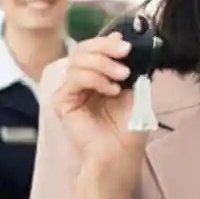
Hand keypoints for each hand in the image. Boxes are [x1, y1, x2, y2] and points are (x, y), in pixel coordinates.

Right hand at [53, 33, 148, 198]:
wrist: (121, 156)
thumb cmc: (129, 129)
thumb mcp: (136, 91)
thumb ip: (130, 68)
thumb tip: (124, 42)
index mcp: (97, 76)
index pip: (95, 49)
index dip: (108, 42)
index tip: (127, 44)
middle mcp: (81, 81)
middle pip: (83, 50)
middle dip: (105, 47)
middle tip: (125, 52)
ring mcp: (70, 91)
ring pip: (78, 61)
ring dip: (103, 64)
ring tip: (122, 77)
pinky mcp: (63, 102)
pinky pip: (74, 79)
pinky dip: (94, 79)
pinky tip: (110, 90)